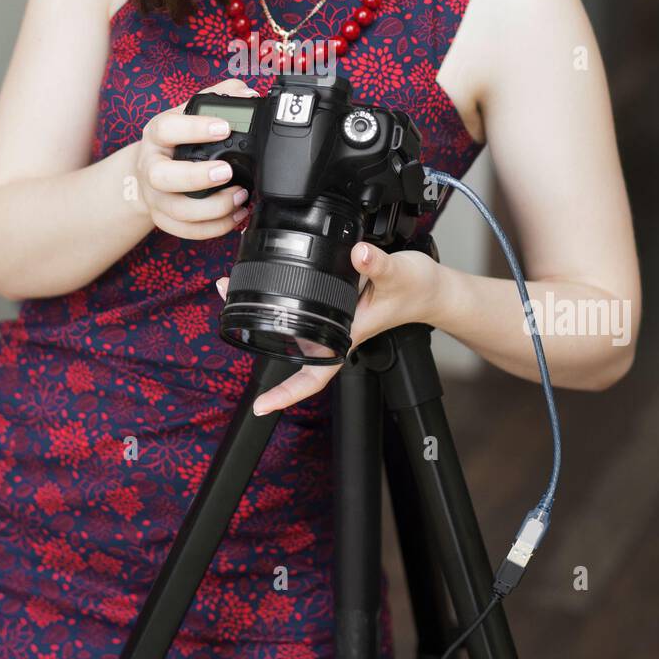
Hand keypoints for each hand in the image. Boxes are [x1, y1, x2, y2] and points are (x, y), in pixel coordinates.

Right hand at [135, 78, 258, 238]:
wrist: (147, 169)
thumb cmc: (175, 139)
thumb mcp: (189, 112)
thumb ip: (218, 96)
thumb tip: (247, 94)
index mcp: (157, 135)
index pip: (167, 129)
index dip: (194, 128)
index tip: (224, 127)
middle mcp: (151, 167)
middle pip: (162, 177)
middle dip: (196, 177)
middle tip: (226, 172)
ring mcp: (155, 197)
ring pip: (177, 211)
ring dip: (212, 208)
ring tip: (241, 197)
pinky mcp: (164, 219)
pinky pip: (186, 231)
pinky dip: (213, 228)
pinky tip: (235, 216)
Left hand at [215, 242, 439, 414]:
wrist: (432, 288)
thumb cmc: (417, 289)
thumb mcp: (400, 273)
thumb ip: (378, 264)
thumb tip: (359, 253)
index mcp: (347, 334)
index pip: (314, 376)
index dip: (287, 394)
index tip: (261, 405)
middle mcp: (336, 330)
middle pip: (290, 347)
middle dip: (255, 334)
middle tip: (226, 305)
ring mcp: (333, 317)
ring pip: (291, 324)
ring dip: (262, 308)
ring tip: (233, 286)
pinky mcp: (335, 300)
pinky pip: (301, 304)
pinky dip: (279, 291)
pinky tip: (266, 276)